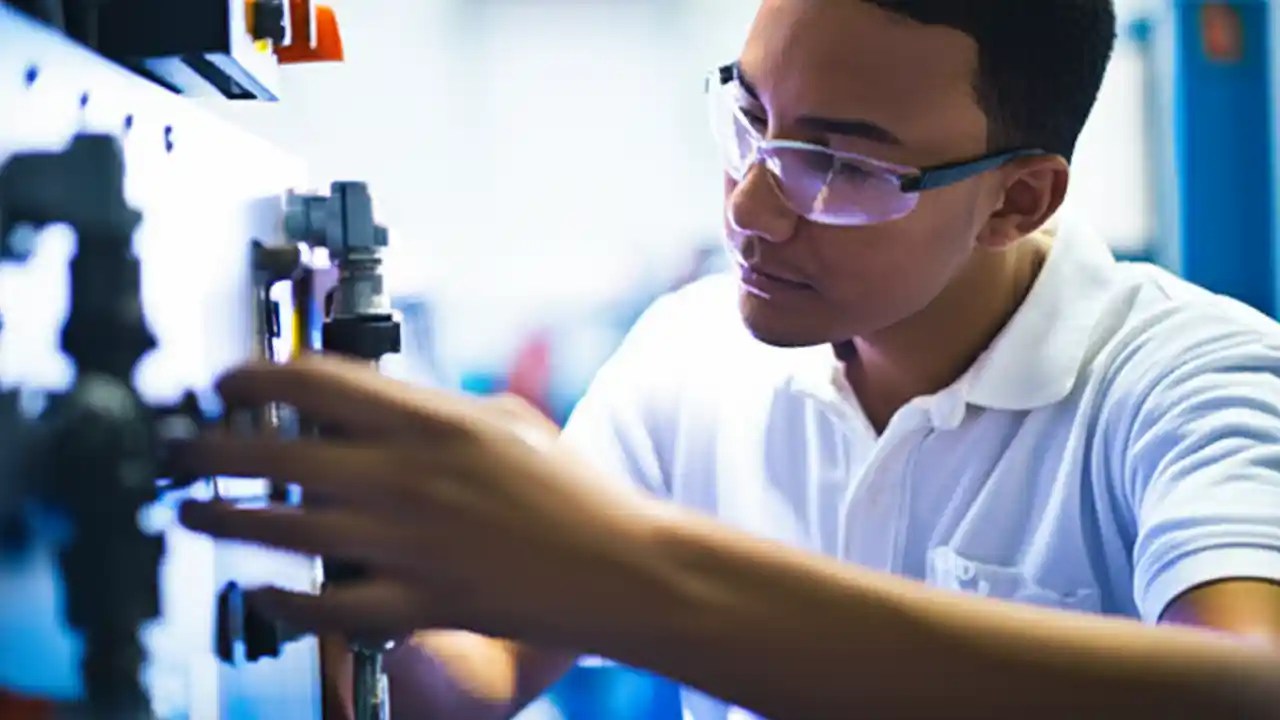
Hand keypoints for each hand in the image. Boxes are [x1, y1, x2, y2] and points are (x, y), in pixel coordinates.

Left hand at [176, 354, 663, 647]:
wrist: (618, 566)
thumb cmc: (573, 492)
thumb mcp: (507, 422)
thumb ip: (435, 409)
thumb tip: (375, 404)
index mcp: (430, 422)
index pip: (312, 383)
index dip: (251, 378)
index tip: (226, 384)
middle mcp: (406, 477)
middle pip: (273, 452)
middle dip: (207, 446)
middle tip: (182, 449)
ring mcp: (405, 543)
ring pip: (280, 527)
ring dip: (221, 516)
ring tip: (193, 510)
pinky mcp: (416, 602)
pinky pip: (322, 606)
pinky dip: (280, 598)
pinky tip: (260, 589)